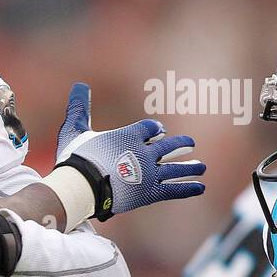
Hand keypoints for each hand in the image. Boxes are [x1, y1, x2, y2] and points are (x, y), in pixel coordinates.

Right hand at [55, 83, 204, 220]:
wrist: (81, 186)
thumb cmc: (76, 158)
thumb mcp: (74, 130)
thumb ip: (79, 108)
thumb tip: (79, 84)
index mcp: (128, 136)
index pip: (149, 128)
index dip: (155, 129)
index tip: (159, 131)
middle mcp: (143, 153)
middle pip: (168, 146)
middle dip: (180, 144)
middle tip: (191, 143)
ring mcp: (149, 173)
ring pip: (175, 168)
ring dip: (190, 166)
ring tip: (202, 166)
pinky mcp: (150, 193)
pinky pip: (173, 189)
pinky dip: (187, 188)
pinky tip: (200, 187)